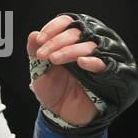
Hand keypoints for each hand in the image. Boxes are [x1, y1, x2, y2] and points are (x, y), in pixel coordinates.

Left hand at [28, 12, 137, 137]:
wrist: (60, 114)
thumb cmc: (52, 90)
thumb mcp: (38, 70)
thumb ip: (34, 51)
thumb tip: (33, 34)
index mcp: (69, 42)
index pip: (67, 22)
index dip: (54, 28)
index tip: (40, 39)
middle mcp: (83, 46)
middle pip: (77, 31)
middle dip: (57, 41)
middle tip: (43, 55)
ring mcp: (95, 59)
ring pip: (89, 44)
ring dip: (69, 50)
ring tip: (54, 60)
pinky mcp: (104, 75)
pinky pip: (104, 63)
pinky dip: (93, 61)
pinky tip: (81, 63)